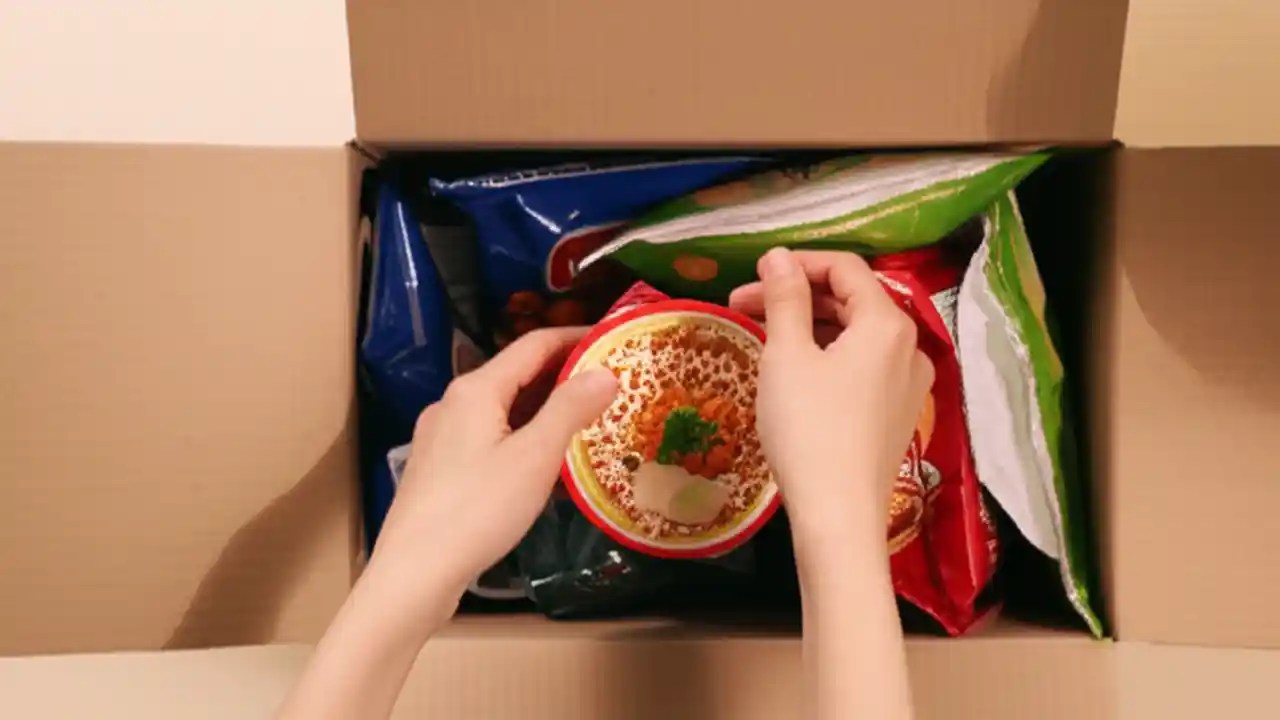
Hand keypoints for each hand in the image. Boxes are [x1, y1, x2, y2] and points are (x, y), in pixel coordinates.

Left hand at [370, 327, 617, 621]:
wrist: (414, 573)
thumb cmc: (478, 510)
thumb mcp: (534, 457)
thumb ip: (570, 409)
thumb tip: (606, 371)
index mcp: (475, 390)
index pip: (533, 345)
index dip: (575, 338)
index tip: (613, 341)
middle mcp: (453, 404)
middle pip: (516, 375)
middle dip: (563, 376)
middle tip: (609, 385)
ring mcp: (441, 437)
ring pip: (502, 409)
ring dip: (544, 409)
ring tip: (586, 422)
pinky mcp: (438, 469)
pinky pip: (488, 437)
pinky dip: (522, 436)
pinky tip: (543, 463)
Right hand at [729, 249, 933, 545]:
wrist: (839, 515)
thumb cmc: (809, 429)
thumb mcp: (787, 356)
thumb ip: (785, 298)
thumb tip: (779, 257)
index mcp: (888, 323)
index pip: (845, 268)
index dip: (796, 264)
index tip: (752, 278)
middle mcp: (909, 346)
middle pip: (853, 300)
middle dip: (798, 296)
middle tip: (744, 307)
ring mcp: (909, 383)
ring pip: (857, 335)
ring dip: (811, 326)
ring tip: (763, 337)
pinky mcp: (898, 413)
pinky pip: (864, 366)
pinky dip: (829, 355)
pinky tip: (795, 371)